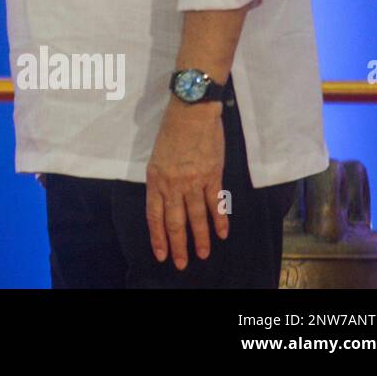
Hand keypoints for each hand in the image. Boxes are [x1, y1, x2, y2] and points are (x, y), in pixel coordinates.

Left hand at [145, 99, 227, 268]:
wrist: (191, 111)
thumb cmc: (171, 130)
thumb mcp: (157, 156)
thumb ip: (161, 179)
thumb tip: (166, 199)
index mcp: (155, 179)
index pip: (154, 215)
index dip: (158, 237)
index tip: (161, 254)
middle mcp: (172, 184)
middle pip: (175, 222)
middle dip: (178, 246)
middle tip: (181, 264)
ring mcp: (193, 181)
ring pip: (196, 217)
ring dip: (200, 239)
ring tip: (203, 254)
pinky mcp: (212, 176)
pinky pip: (216, 204)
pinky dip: (219, 220)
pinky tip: (222, 234)